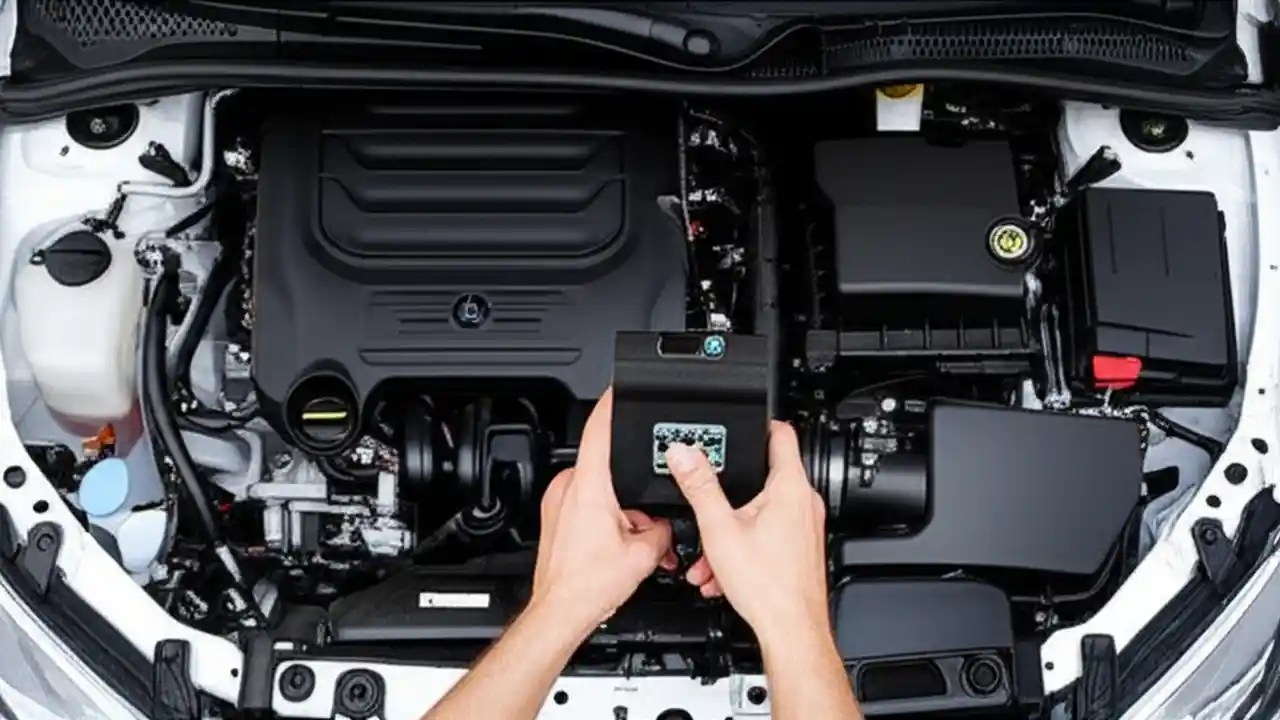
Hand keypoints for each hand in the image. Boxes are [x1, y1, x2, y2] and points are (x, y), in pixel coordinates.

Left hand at [530, 389, 676, 632]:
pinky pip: (585, 507)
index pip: (598, 429)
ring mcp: (558, 503)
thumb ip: (664, 528)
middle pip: (609, 469)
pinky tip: (619, 544)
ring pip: (599, 491)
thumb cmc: (589, 585)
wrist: (560, 612)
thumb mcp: (644, 553)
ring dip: (621, 510)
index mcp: (589, 485)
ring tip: (636, 538)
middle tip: (650, 514)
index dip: (611, 404)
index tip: (620, 388)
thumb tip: (670, 523)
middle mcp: (568, 488)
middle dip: (633, 489)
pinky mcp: (554, 520)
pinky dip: (606, 520)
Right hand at [664, 421, 829, 642]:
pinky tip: (722, 568)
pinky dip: (744, 544)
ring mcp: (806, 526)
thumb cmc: (767, 585)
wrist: (790, 630)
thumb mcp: (719, 528)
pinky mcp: (802, 547)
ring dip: (732, 525)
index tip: (739, 424)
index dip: (758, 423)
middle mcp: (804, 503)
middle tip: (708, 493)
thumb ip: (699, 486)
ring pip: (762, 511)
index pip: (781, 433)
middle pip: (765, 475)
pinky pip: (769, 533)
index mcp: (789, 487)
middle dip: (731, 489)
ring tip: (711, 549)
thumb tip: (684, 454)